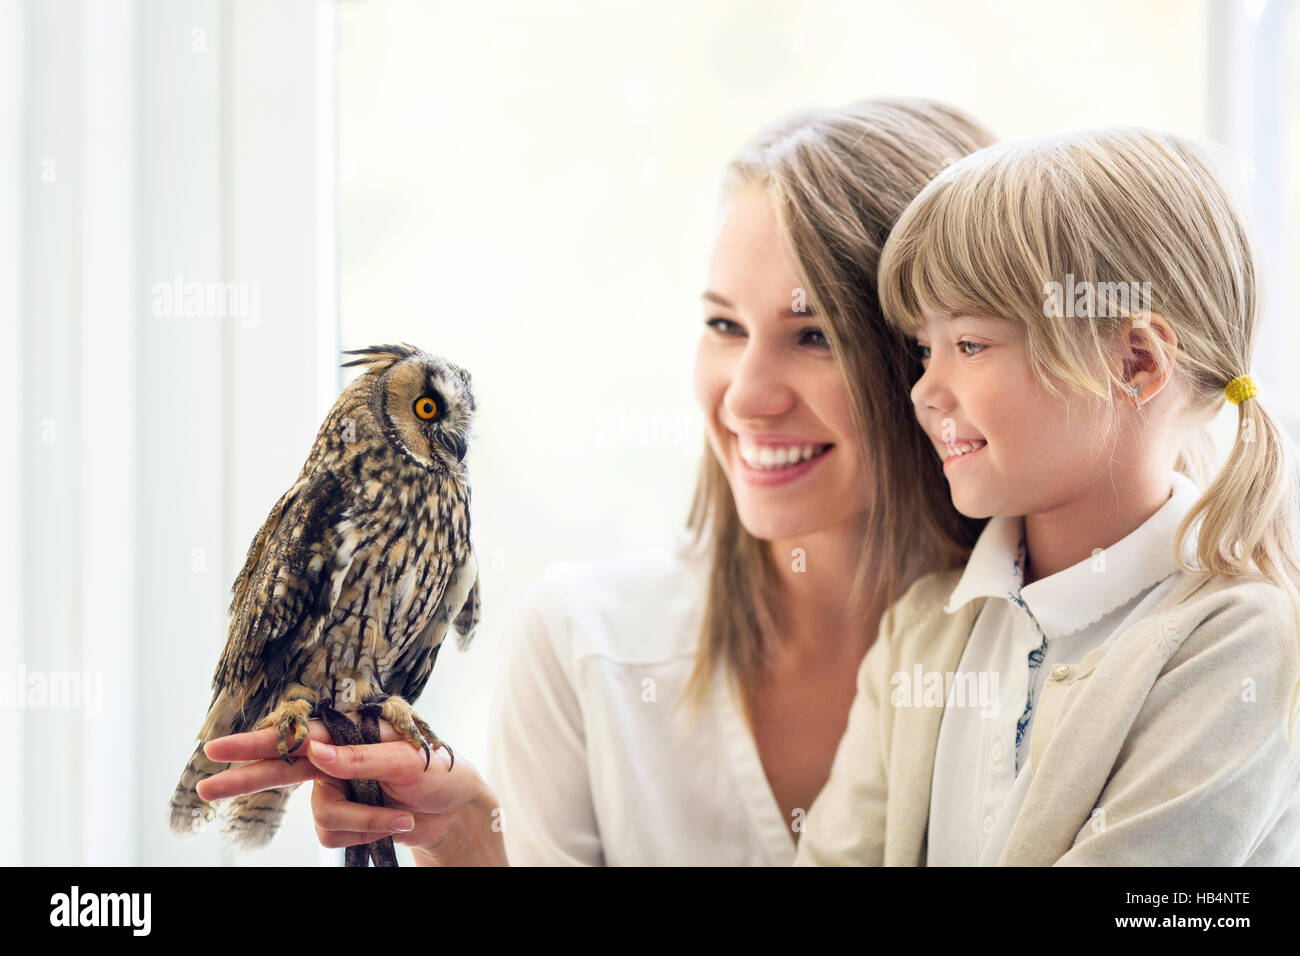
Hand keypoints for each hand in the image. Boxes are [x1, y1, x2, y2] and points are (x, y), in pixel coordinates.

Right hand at [198, 718, 507, 864]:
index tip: (218, 748)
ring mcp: (339, 788)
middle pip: (282, 769)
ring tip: (400, 814)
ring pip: (323, 815)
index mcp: (351, 729)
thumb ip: (359, 756)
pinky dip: (368, 831)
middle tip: (207, 790)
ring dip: (364, 820)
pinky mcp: (347, 817)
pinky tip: (396, 822)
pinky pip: (336, 834)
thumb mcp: (406, 757)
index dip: (256, 741)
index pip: (297, 732)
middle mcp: (337, 756)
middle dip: (247, 780)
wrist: (458, 809)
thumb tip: (314, 751)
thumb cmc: (438, 769)